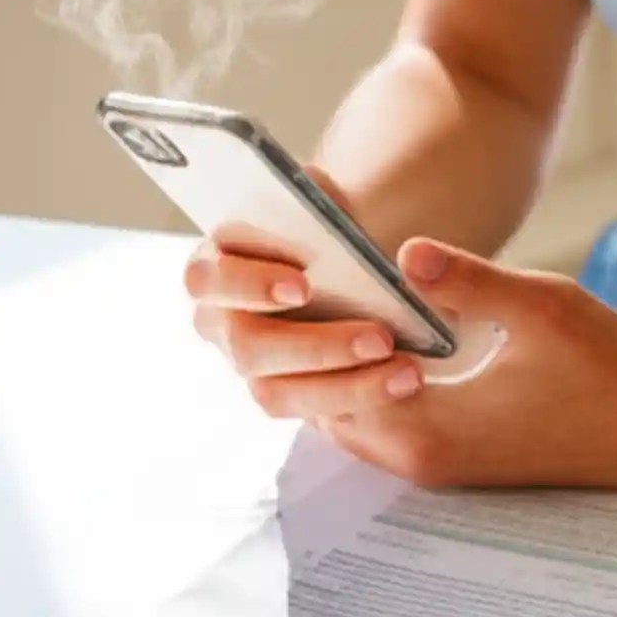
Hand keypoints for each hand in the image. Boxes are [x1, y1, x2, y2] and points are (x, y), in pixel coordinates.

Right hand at [185, 168, 426, 421]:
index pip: (210, 278)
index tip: (304, 286)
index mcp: (215, 264)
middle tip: (381, 338)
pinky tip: (401, 381)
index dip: (251, 285)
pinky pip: (308, 410)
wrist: (344, 263)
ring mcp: (247, 362)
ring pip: (274, 391)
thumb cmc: (324, 229)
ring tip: (406, 370)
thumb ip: (333, 212)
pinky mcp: (281, 392)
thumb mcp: (327, 206)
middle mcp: (220, 319)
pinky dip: (356, 397)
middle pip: (248, 346)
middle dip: (316, 345)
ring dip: (344, 384)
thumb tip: (398, 250)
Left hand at [317, 239, 616, 491]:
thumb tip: (402, 253)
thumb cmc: (610, 370)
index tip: (317, 269)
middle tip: (326, 282)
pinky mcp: (461, 461)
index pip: (330, 380)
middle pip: (326, 406)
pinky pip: (387, 425)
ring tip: (354, 303)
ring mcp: (442, 466)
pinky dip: (374, 384)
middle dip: (320, 349)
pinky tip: (396, 335)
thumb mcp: (542, 307)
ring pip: (354, 418)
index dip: (315, 325)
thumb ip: (469, 281)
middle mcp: (423, 459)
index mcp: (429, 428)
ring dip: (345, 367)